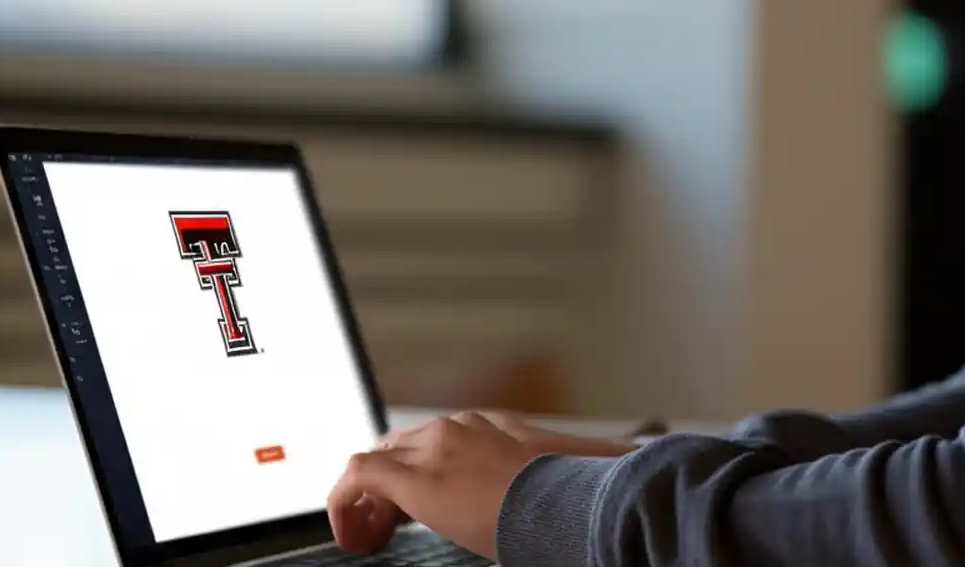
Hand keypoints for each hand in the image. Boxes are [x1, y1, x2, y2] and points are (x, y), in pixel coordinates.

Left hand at [329, 413, 634, 555]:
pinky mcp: (413, 476)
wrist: (571, 501)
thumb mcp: (562, 487)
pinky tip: (355, 536)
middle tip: (391, 524)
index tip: (425, 505)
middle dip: (392, 483)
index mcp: (497, 430)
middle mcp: (462, 428)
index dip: (425, 469)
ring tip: (371, 535)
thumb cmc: (576, 499)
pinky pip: (356, 478)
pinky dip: (346, 505)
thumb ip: (562, 480)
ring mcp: (436, 447)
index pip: (444, 438)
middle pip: (403, 444)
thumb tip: (619, 470)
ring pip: (378, 458)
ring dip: (370, 497)